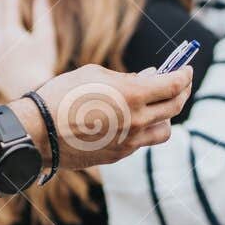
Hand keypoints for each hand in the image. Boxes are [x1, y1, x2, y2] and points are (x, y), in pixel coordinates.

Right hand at [19, 63, 192, 171]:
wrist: (38, 132)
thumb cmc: (62, 96)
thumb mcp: (95, 75)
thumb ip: (125, 78)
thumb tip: (147, 78)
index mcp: (132, 95)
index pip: (174, 86)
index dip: (184, 75)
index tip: (186, 69)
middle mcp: (136, 121)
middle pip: (174, 107)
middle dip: (182, 92)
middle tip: (181, 83)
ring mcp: (129, 142)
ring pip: (164, 131)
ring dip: (166, 116)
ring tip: (156, 105)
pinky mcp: (118, 155)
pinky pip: (142, 142)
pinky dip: (143, 129)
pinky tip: (131, 119)